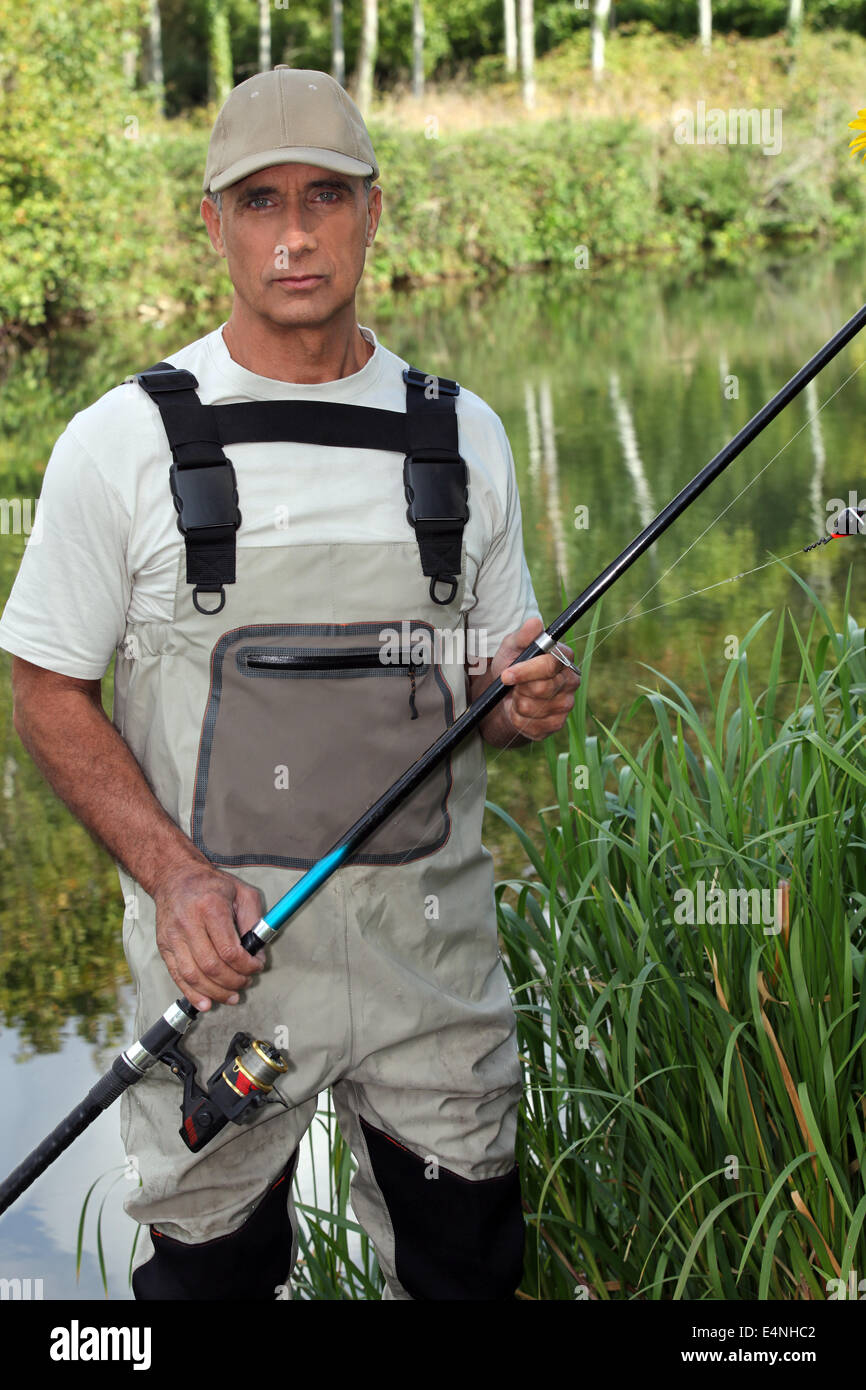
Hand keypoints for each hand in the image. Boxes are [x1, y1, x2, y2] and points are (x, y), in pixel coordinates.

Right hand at [153, 861, 266, 1010]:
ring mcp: (172, 937)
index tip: (256, 966)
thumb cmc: (211, 885)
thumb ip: (254, 921)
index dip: (247, 966)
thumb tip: (259, 951)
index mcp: (210, 908)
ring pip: (194, 976)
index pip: (229, 950)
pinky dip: (192, 994)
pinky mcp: (163, 947)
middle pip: (212, 967)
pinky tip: (207, 1003)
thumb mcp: (242, 893)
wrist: (175, 877)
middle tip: (246, 982)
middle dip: (233, 981)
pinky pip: (178, 976)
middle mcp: (188, 923)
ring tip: (231, 996)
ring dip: (216, 992)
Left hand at [495, 617, 579, 741]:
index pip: (551, 665)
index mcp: (564, 658)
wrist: (505, 696)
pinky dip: (518, 718)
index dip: (526, 671)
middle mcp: (571, 681)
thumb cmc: (511, 665)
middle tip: (511, 684)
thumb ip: (523, 636)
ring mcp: (566, 705)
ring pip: (534, 708)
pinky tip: (518, 710)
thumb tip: (535, 623)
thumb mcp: (512, 647)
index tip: (506, 675)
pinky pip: (533, 725)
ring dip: (517, 702)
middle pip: (543, 688)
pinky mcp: (556, 724)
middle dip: (520, 687)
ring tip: (516, 695)